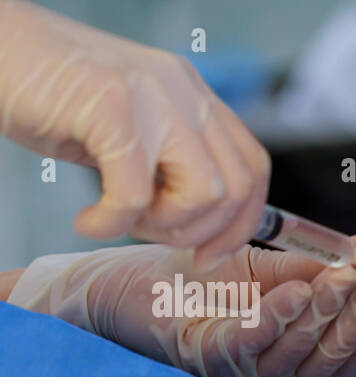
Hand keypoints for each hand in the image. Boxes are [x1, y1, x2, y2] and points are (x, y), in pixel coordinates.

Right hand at [0, 0, 269, 268]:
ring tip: (119, 219)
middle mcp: (184, 90)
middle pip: (236, 188)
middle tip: (150, 235)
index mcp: (195, 96)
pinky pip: (135, 193)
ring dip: (162, 226)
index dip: (242, 223)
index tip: (210, 255)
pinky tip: (86, 220)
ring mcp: (153, 94)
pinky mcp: (113, 106)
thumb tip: (202, 229)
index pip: (253, 169)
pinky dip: (112, 223)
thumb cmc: (51, 98)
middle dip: (200, 233)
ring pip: (202, 192)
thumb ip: (170, 167)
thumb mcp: (130, 133)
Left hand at [8, 241, 355, 376]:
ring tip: (347, 275)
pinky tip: (301, 289)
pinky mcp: (210, 361)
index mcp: (299, 367)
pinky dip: (279, 315)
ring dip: (330, 311)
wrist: (118, 290)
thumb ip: (314, 269)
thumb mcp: (264, 272)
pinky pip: (253, 342)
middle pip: (338, 356)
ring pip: (302, 352)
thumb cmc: (191, 285)